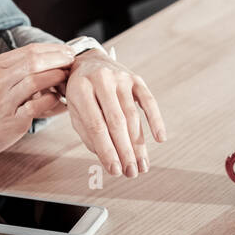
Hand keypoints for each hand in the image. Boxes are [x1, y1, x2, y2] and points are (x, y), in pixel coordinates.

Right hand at [0, 43, 73, 164]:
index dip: (52, 49)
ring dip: (57, 77)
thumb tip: (49, 59)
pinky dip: (53, 100)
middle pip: (34, 61)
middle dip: (58, 59)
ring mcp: (4, 100)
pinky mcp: (12, 119)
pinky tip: (60, 100)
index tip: (67, 50)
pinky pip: (37, 106)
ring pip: (36, 81)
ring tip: (68, 78)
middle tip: (72, 61)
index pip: (29, 50)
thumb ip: (17, 69)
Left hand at [62, 50, 166, 177]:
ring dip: (139, 143)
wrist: (89, 61)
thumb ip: (88, 134)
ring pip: (133, 115)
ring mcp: (121, 77)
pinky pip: (149, 100)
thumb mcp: (75, 111)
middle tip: (131, 172)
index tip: (114, 170)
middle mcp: (101, 80)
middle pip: (116, 121)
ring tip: (142, 165)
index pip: (96, 125)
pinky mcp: (135, 78)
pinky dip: (155, 119)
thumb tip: (108, 157)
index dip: (107, 150)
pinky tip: (160, 138)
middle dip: (125, 150)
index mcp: (81, 89)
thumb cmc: (81, 93)